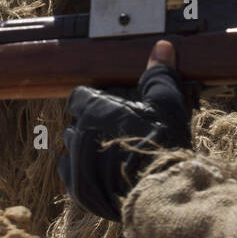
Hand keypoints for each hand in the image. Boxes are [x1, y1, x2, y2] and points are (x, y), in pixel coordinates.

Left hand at [58, 39, 190, 221]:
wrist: (158, 190)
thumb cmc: (161, 142)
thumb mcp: (165, 103)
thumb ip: (158, 75)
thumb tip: (163, 46)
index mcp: (94, 108)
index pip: (79, 97)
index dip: (93, 102)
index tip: (109, 109)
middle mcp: (78, 132)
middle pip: (77, 123)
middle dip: (91, 127)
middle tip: (116, 134)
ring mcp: (75, 162)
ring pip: (73, 149)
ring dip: (85, 149)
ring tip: (110, 155)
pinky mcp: (78, 189)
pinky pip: (71, 175)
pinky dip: (83, 174)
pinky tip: (103, 175)